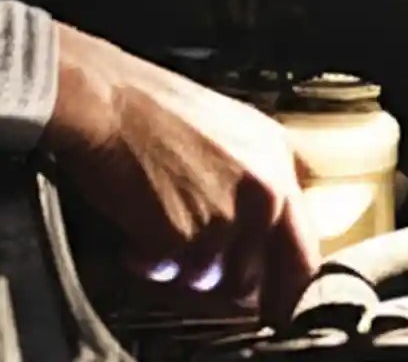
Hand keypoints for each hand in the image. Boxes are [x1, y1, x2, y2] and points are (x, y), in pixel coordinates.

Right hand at [41, 23, 319, 323]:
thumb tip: (255, 237)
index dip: (285, 290)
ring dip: (178, 266)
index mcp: (277, 161)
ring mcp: (228, 218)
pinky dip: (149, 262)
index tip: (273, 307)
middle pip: (252, 278)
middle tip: (184, 254)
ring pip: (208, 281)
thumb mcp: (226, 130)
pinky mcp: (187, 237)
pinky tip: (136, 228)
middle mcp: (264, 192)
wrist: (103, 100)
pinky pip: (171, 275)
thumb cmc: (149, 109)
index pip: (303, 254)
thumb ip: (252, 183)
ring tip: (153, 225)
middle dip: (216, 278)